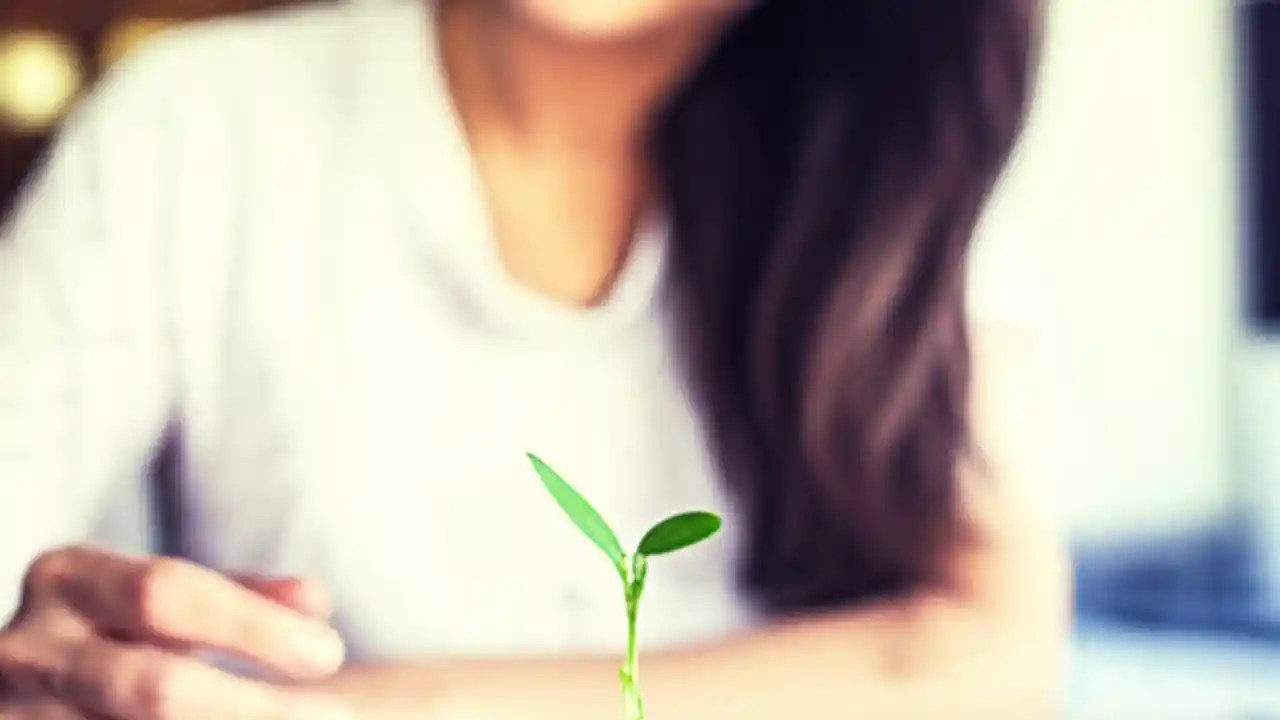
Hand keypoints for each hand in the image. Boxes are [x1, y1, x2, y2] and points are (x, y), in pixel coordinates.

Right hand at [0, 545, 350, 718]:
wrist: (39, 687)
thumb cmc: (127, 633)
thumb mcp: (172, 602)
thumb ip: (244, 598)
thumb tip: (315, 602)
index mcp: (67, 577)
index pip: (167, 596)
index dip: (256, 628)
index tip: (330, 655)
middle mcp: (29, 650)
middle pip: (153, 688)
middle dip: (255, 708)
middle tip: (338, 718)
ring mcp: (19, 717)